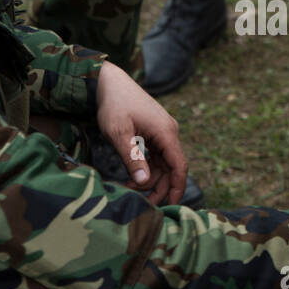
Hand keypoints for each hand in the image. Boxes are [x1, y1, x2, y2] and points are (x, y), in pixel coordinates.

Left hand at [95, 62, 187, 204]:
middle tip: (142, 203)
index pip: (179, 165)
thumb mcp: (119, 134)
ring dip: (150, 178)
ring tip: (129, 187)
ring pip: (163, 163)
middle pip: (171, 168)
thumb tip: (144, 182)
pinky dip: (147, 168)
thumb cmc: (114, 105)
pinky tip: (132, 176)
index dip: (177, 187)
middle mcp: (169, 132)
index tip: (171, 206)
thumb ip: (132, 158)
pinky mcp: (155, 132)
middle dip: (159, 187)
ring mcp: (162, 132)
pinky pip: (156, 156)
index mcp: (165, 132)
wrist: (109, 82)